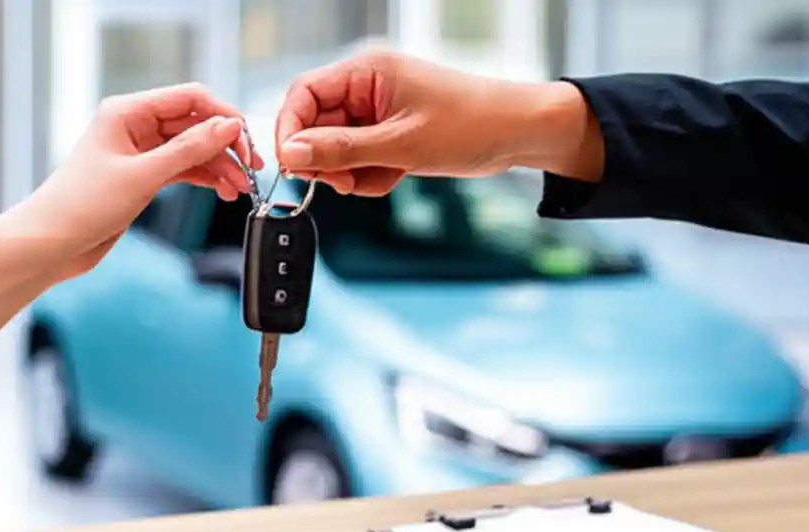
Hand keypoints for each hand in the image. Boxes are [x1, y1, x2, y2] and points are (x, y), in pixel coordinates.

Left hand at [8, 83, 261, 280]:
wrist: (51, 244)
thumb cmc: (80, 206)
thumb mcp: (142, 176)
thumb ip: (188, 150)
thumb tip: (227, 126)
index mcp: (127, 112)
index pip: (189, 98)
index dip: (222, 115)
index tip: (245, 140)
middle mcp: (134, 126)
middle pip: (195, 124)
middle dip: (225, 145)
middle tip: (251, 168)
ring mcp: (139, 152)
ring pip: (192, 149)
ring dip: (219, 165)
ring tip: (240, 187)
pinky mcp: (142, 177)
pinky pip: (184, 169)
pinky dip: (205, 178)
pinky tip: (223, 190)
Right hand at [275, 50, 602, 195]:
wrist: (518, 134)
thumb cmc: (472, 124)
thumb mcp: (400, 144)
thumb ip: (341, 150)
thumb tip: (291, 155)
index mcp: (366, 71)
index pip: (303, 94)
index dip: (290, 131)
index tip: (292, 166)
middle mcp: (367, 87)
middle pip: (316, 126)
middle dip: (328, 160)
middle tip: (346, 182)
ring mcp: (377, 111)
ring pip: (337, 149)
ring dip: (353, 172)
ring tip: (386, 176)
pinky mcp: (388, 133)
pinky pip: (359, 160)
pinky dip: (371, 176)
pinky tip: (397, 176)